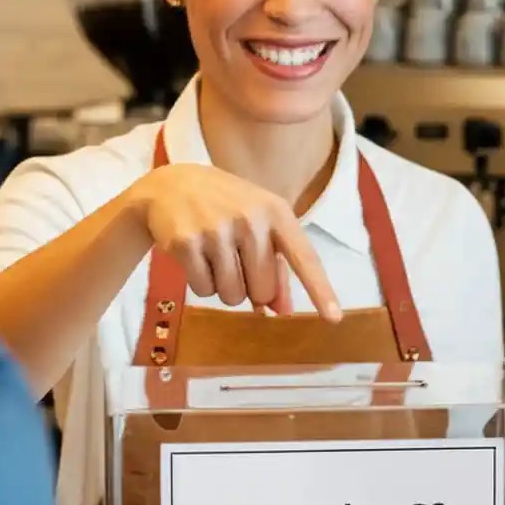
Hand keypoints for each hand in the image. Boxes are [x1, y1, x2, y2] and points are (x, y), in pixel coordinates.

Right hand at [126, 163, 341, 320]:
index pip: (303, 258)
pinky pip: (203, 291)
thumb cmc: (225, 208)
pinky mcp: (186, 243)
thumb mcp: (257, 224)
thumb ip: (275, 266)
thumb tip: (283, 311)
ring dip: (223, 286)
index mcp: (276, 212)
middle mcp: (250, 218)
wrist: (170, 185)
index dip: (320, 291)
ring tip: (212, 254)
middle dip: (250, 288)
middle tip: (234, 260)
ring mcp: (216, 229)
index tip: (334, 319)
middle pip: (262, 290)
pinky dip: (199, 282)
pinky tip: (194, 254)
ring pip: (232, 296)